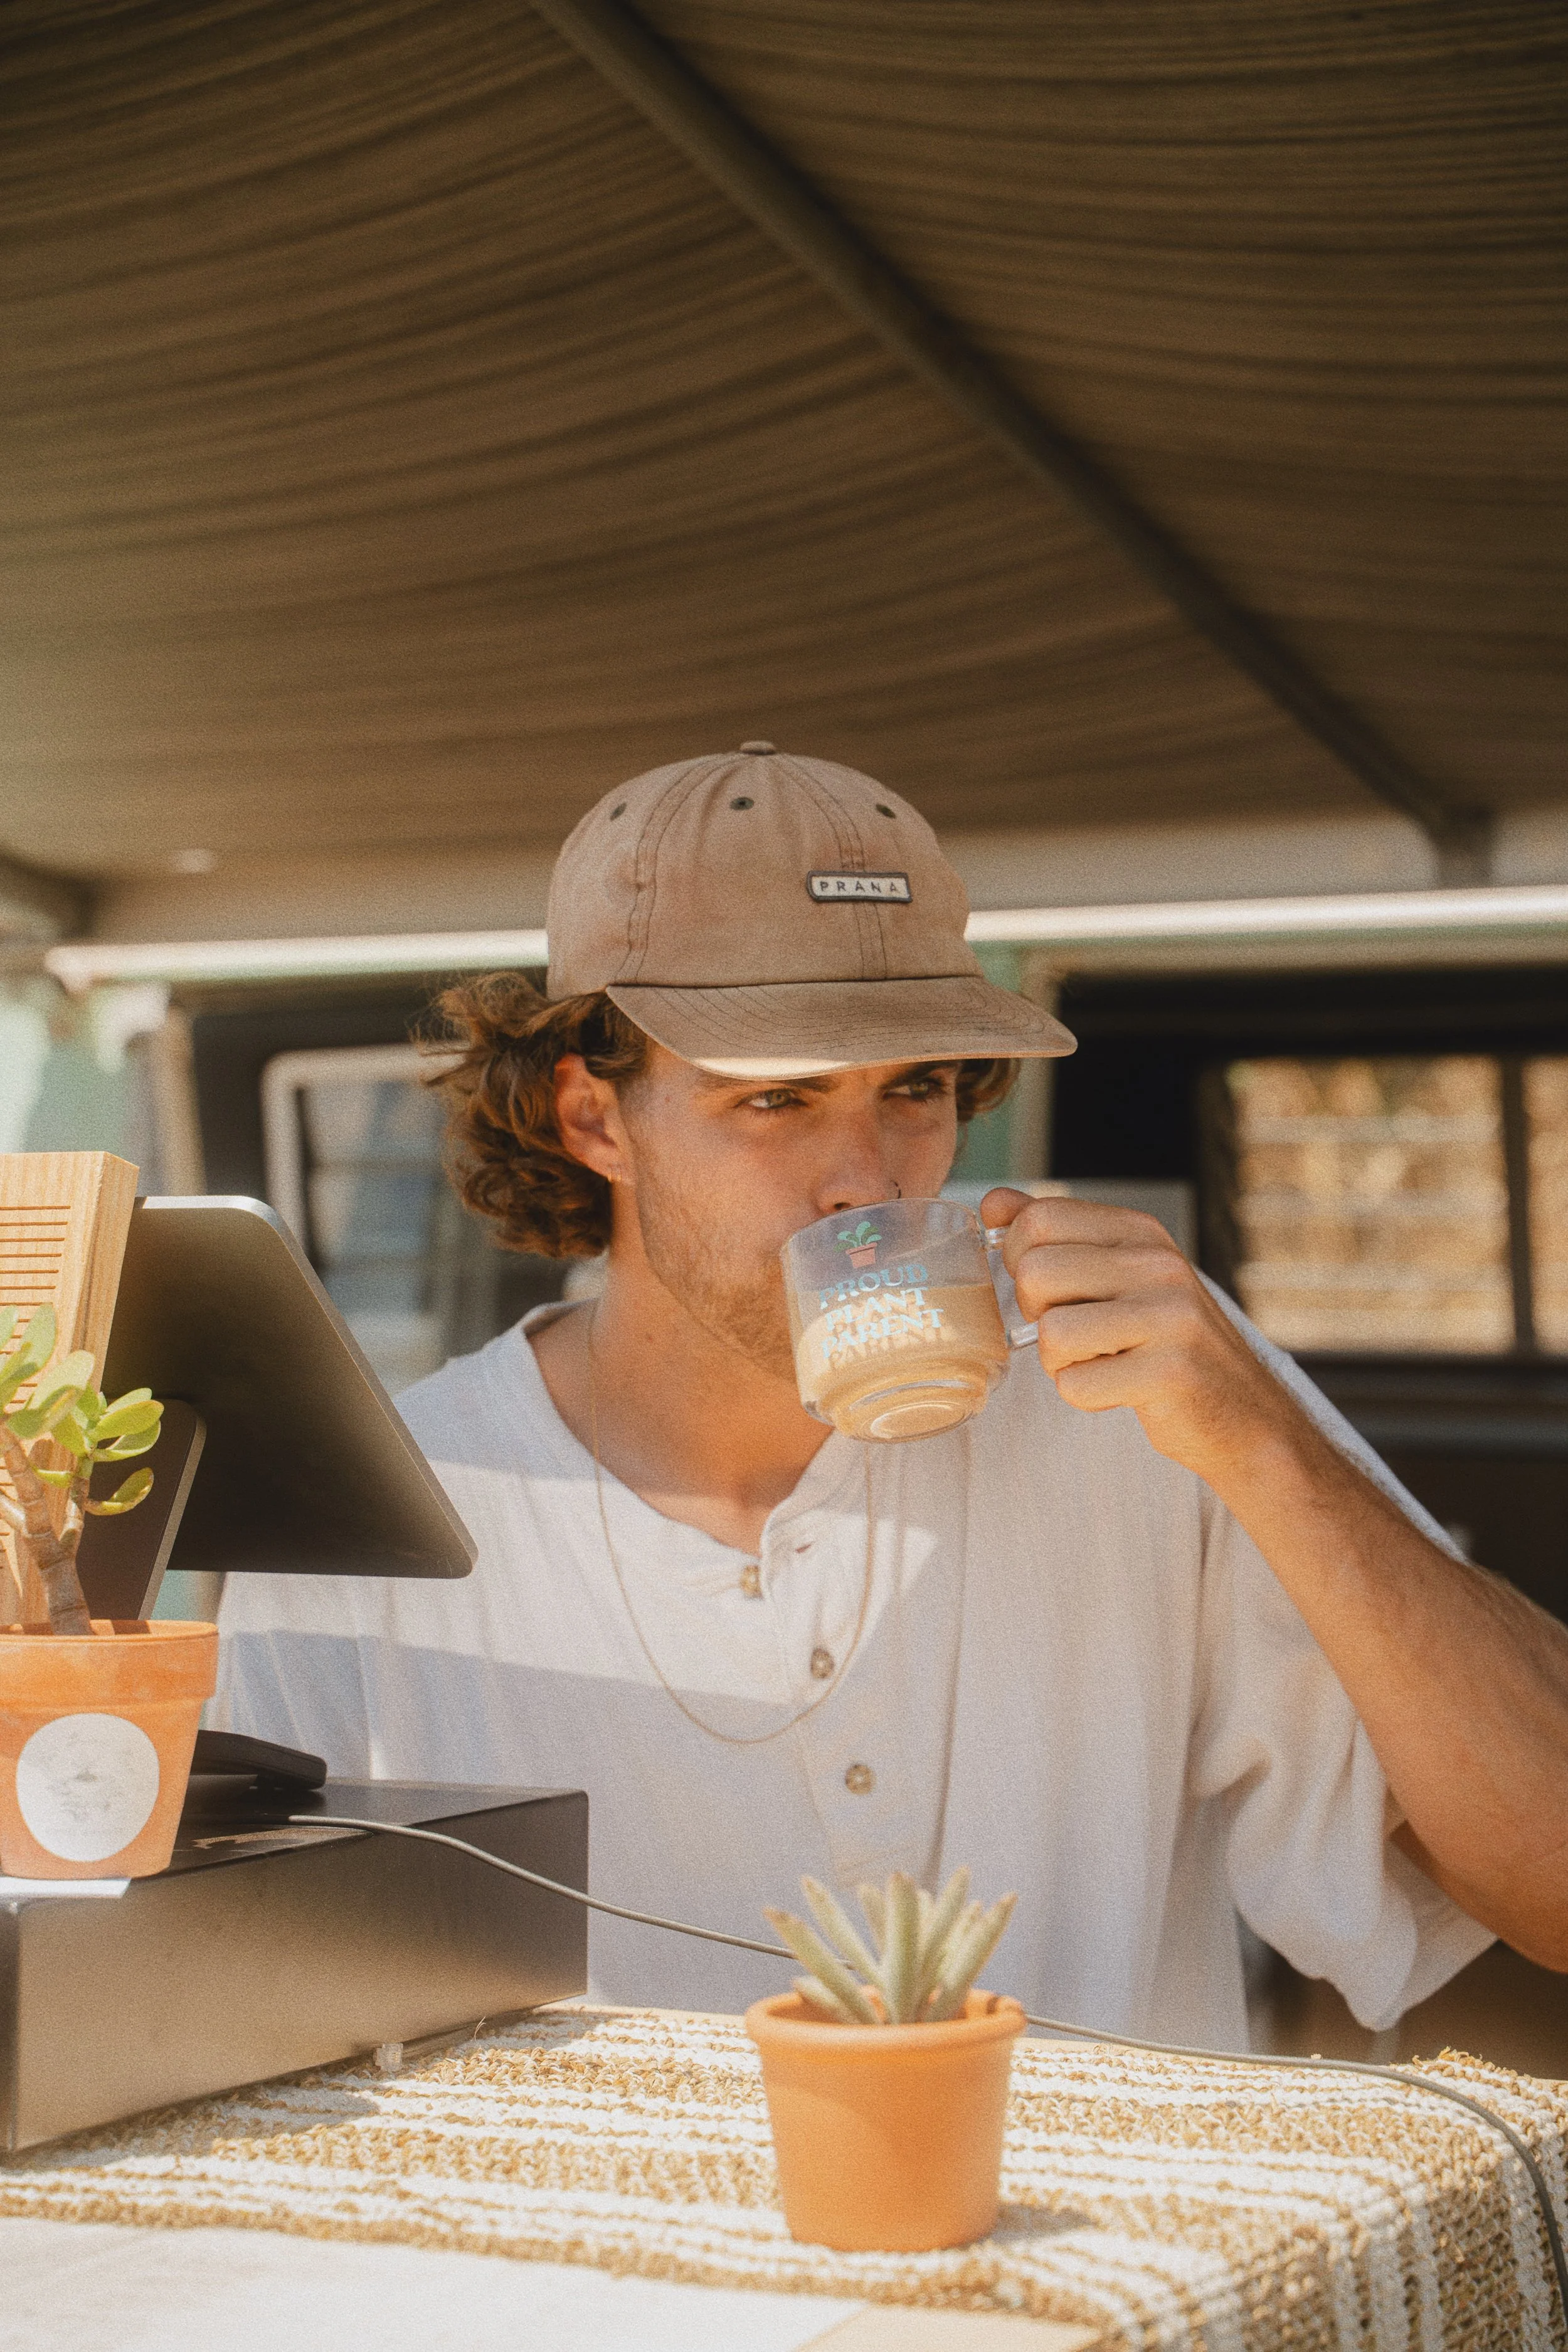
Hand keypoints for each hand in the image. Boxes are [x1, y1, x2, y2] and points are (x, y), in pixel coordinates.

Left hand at [982, 1187, 1291, 1481]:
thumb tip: (993, 1202)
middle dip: (1037, 1314)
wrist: (1243, 1414)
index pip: (1040, 1217)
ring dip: (1060, 1363)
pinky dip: (1086, 1397)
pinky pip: (1075, 1386)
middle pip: (1035, 1273)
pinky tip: (1121, 1390)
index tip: (1050, 1289)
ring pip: (1052, 1333)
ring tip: (1101, 1363)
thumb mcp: (1120, 1275)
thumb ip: (1058, 1236)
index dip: (1021, 1259)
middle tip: (1076, 1332)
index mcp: (1142, 1233)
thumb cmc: (1165, 1343)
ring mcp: (1170, 1317)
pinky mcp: (1171, 1373)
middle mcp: (1159, 1265)